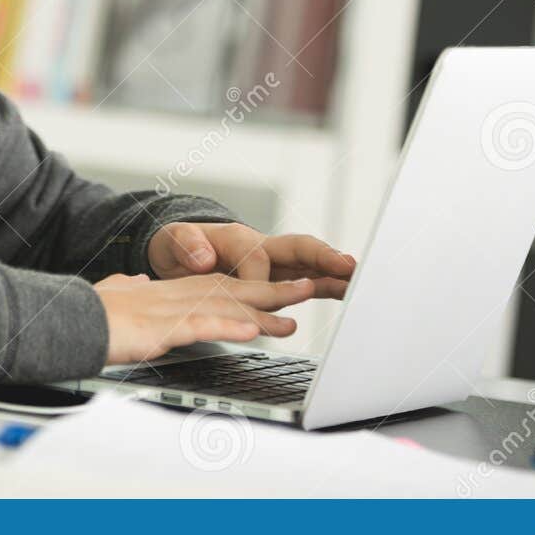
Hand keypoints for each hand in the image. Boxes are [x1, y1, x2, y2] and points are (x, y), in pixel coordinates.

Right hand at [91, 272, 315, 363]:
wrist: (69, 318)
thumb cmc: (89, 311)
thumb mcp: (115, 294)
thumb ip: (129, 286)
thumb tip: (136, 279)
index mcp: (170, 291)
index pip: (221, 287)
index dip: (253, 289)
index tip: (281, 292)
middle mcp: (177, 296)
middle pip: (234, 292)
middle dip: (273, 294)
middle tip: (308, 290)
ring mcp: (172, 310)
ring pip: (227, 307)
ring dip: (262, 313)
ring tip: (294, 316)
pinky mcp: (162, 327)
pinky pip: (202, 325)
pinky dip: (229, 327)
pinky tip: (252, 331)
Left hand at [148, 221, 355, 298]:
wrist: (183, 252)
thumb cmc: (180, 246)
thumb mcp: (173, 241)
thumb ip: (185, 245)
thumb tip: (203, 257)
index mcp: (236, 238)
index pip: (255, 259)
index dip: (257, 277)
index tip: (254, 295)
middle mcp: (262, 247)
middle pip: (297, 248)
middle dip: (322, 257)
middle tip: (346, 265)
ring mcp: (274, 263)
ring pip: (311, 265)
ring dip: (336, 273)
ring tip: (361, 281)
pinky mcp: (279, 278)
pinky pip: (310, 280)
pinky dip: (330, 286)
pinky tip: (350, 293)